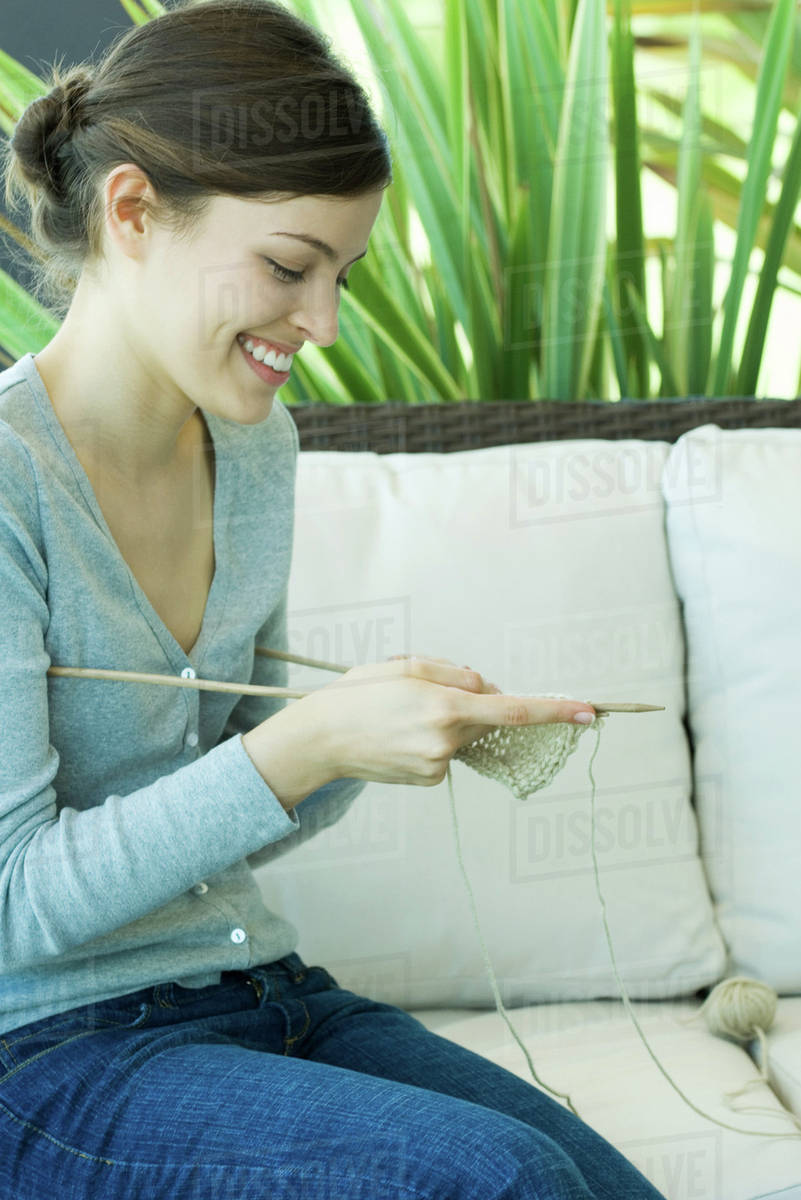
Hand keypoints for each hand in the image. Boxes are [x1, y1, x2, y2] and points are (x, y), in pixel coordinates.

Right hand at [288, 653, 595, 788]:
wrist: (320, 739)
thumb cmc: (360, 693)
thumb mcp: (406, 665)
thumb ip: (457, 673)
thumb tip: (490, 690)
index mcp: (444, 706)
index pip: (514, 709)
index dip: (554, 710)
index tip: (588, 712)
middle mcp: (446, 741)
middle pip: (487, 717)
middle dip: (475, 702)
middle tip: (427, 691)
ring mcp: (438, 766)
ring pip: (465, 734)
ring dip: (448, 721)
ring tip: (401, 714)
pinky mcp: (429, 780)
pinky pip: (448, 753)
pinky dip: (435, 740)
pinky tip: (401, 736)